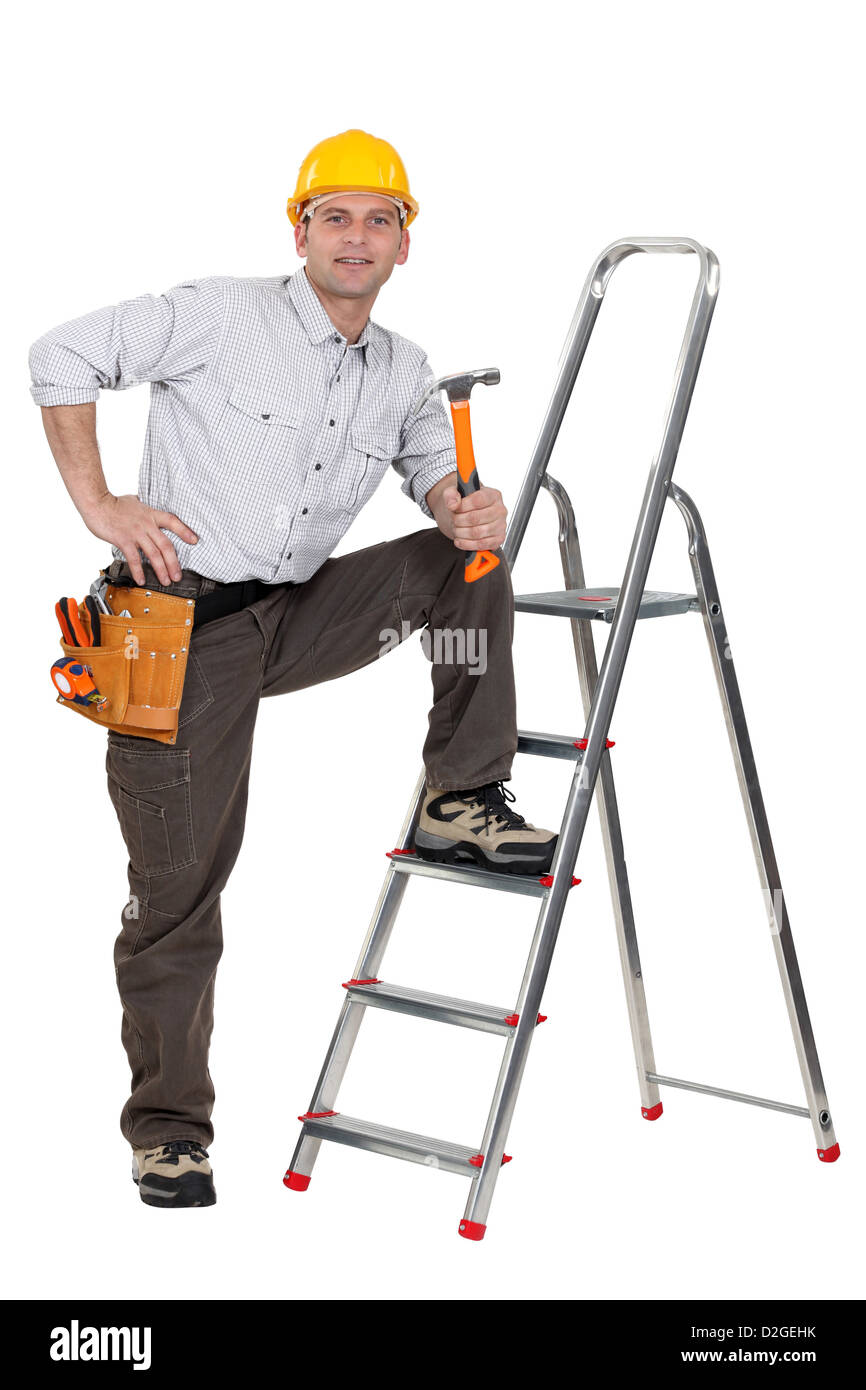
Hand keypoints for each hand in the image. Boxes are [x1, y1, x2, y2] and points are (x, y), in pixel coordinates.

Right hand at [82, 493, 197, 585]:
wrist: (96, 503)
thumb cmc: (113, 503)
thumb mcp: (134, 501)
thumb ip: (144, 506)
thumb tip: (146, 505)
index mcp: (151, 514)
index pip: (173, 521)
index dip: (185, 531)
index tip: (195, 541)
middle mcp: (146, 524)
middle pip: (166, 545)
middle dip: (174, 563)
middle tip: (178, 576)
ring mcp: (136, 533)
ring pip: (154, 554)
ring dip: (161, 570)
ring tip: (165, 581)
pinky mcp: (123, 540)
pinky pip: (134, 558)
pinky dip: (139, 571)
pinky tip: (142, 580)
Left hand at [441, 483, 506, 552]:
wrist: (468, 514)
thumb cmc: (465, 503)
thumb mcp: (454, 492)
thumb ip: (451, 494)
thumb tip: (453, 504)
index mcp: (493, 495)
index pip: (478, 500)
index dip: (462, 506)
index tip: (455, 508)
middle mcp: (500, 510)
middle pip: (475, 518)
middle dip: (459, 520)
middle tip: (454, 519)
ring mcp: (501, 526)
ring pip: (477, 533)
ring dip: (461, 533)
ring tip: (456, 529)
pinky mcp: (498, 539)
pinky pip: (481, 545)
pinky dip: (467, 544)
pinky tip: (460, 539)